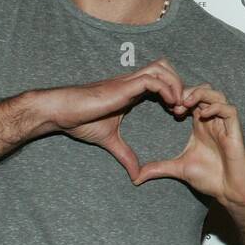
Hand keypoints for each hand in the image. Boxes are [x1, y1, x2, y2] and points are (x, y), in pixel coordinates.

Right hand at [43, 58, 187, 180]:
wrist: (61, 112)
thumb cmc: (80, 120)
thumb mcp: (110, 141)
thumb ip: (126, 155)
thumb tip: (136, 176)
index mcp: (131, 91)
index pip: (161, 81)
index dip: (174, 92)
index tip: (179, 113)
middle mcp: (132, 82)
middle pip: (165, 67)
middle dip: (179, 84)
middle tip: (183, 107)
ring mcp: (128, 81)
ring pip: (161, 68)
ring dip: (176, 84)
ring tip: (179, 106)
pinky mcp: (123, 85)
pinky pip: (152, 80)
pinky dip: (166, 89)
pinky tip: (170, 104)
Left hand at [133, 84, 244, 210]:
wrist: (230, 192)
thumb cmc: (210, 178)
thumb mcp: (179, 169)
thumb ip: (159, 168)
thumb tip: (135, 177)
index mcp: (200, 125)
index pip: (190, 99)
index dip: (178, 97)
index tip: (164, 105)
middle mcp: (213, 121)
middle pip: (203, 91)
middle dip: (188, 92)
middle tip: (173, 102)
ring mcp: (225, 125)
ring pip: (217, 95)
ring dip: (201, 95)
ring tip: (186, 104)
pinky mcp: (235, 131)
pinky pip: (229, 110)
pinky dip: (215, 107)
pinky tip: (201, 115)